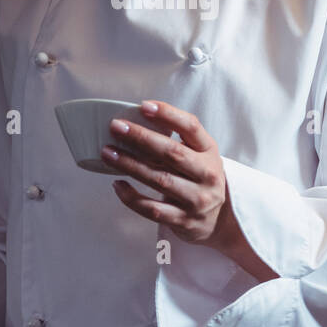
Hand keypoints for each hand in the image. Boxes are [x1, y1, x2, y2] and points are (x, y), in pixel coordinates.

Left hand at [102, 99, 233, 250]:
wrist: (219, 218)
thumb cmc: (199, 176)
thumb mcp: (199, 154)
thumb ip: (177, 139)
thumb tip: (136, 121)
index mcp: (209, 150)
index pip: (191, 127)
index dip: (168, 114)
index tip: (144, 106)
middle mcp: (206, 174)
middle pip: (172, 153)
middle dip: (141, 138)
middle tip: (116, 127)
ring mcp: (196, 199)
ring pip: (159, 180)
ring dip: (130, 164)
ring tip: (108, 152)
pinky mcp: (183, 220)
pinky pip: (152, 209)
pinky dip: (132, 197)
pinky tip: (117, 184)